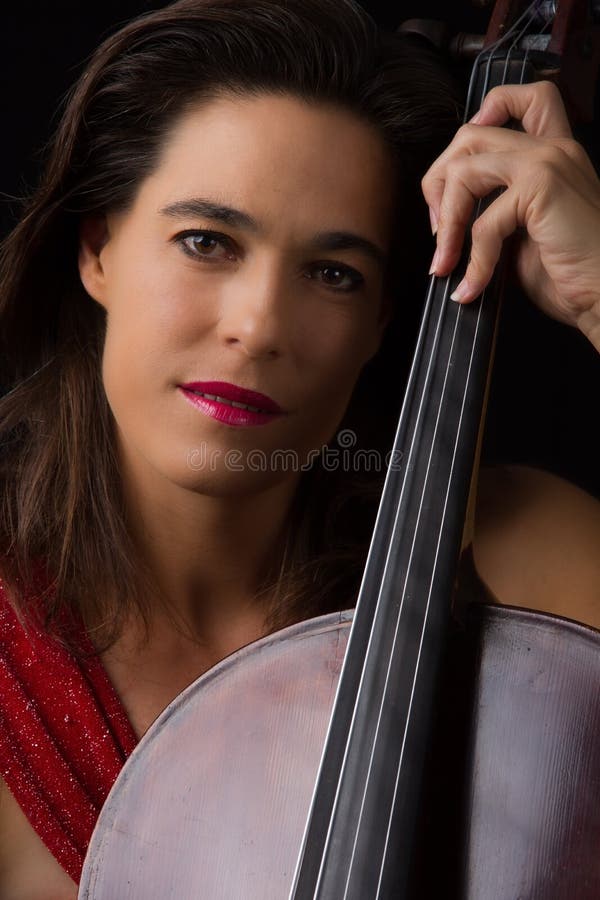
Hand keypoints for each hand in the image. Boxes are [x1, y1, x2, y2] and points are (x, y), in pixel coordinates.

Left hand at [421, 81, 599, 350]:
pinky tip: (472, 287)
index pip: (523, 98)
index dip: (482, 117)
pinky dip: (473, 261)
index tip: (458, 169)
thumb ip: (494, 212)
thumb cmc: (572, 273)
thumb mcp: (523, 235)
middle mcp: (552, 148)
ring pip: (464, 171)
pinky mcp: (542, 187)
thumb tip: (448, 221)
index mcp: (554, 153)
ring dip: (447, 224)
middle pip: (470, 135)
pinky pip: (484, 222)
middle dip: (438, 183)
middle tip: (437, 230)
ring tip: (446, 262)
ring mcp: (547, 162)